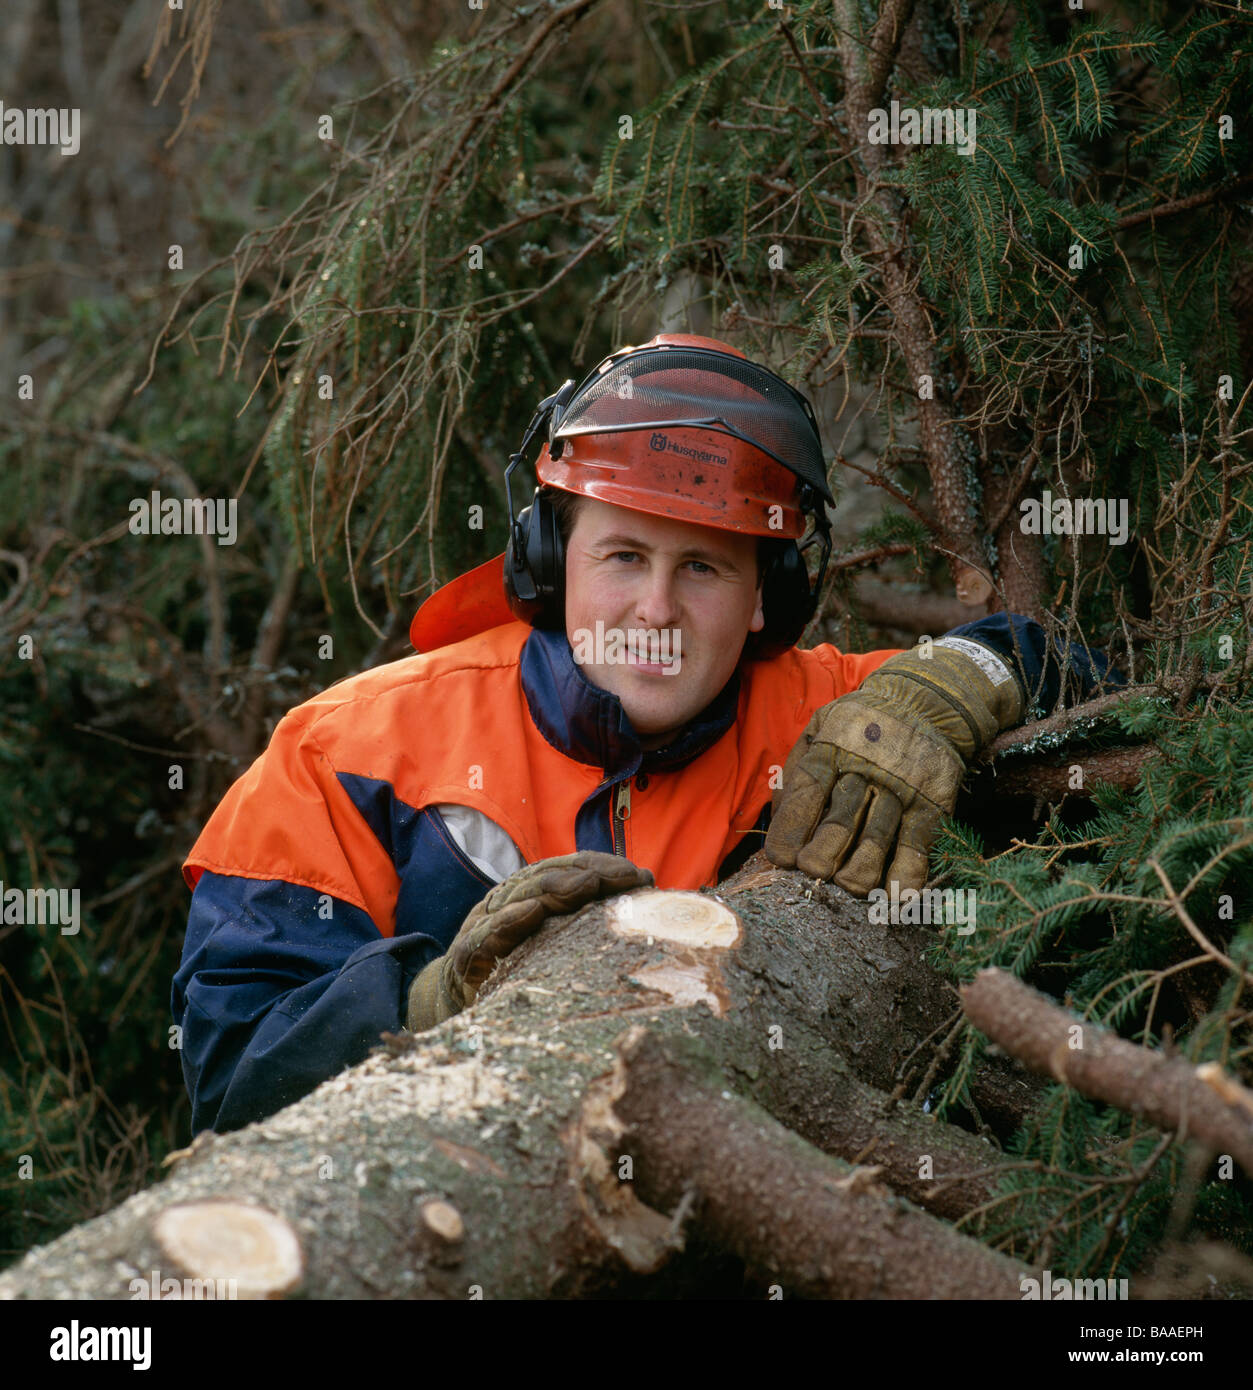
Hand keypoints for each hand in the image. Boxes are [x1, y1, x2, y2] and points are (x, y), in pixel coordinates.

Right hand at [406, 851, 652, 1029]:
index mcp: (528, 896)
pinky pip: (487, 935)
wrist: (452, 1001)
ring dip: (556, 887)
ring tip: (588, 884)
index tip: (640, 875)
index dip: (602, 866)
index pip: (567, 870)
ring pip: (520, 895)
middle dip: (589, 872)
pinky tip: (533, 912)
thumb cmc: (513, 970)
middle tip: (625, 876)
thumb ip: (582, 922)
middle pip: (547, 877)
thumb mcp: (551, 944)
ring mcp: (485, 925)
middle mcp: (507, 902)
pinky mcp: (468, 957)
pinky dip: (510, 920)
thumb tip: (641, 904)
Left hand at [764, 641, 1022, 896]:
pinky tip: (896, 897)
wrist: (927, 700)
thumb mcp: (819, 728)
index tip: (781, 859)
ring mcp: (900, 787)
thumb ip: (796, 769)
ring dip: (860, 871)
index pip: (807, 792)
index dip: (791, 828)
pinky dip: (908, 872)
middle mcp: (864, 770)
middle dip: (823, 854)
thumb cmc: (859, 725)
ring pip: (877, 837)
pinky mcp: (931, 802)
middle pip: (840, 820)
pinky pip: (917, 842)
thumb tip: (775, 818)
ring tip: (846, 888)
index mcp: (831, 750)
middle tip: (813, 875)